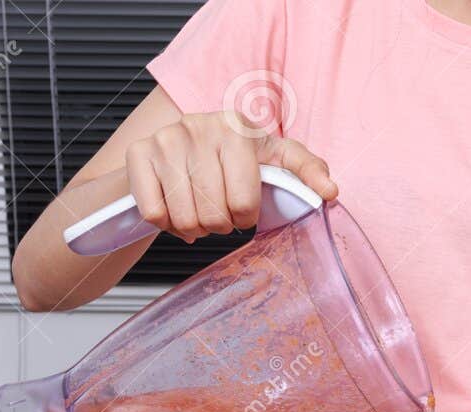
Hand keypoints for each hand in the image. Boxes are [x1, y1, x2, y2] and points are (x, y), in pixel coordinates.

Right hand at [125, 112, 336, 241]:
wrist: (173, 149)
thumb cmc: (230, 158)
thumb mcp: (271, 158)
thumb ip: (305, 171)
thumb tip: (332, 191)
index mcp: (237, 126)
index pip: (244, 203)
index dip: (245, 217)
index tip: (242, 207)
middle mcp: (199, 125)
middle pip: (213, 215)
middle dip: (218, 224)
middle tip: (218, 211)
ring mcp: (165, 138)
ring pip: (183, 218)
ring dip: (192, 227)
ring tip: (197, 210)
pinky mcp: (137, 153)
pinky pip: (154, 213)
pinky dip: (165, 223)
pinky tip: (173, 208)